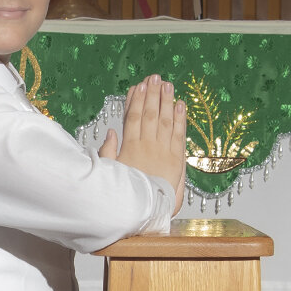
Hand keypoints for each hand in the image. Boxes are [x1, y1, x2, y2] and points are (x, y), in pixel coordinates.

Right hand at [98, 75, 187, 214]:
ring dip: (166, 101)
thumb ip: (109, 152)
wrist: (146, 212)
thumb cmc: (128, 195)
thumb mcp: (111, 173)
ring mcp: (163, 151)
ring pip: (164, 120)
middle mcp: (147, 146)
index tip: (139, 85)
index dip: (136, 100)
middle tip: (155, 77)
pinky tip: (181, 105)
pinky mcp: (177, 159)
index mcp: (130, 147)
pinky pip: (179, 135)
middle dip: (152, 94)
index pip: (133, 117)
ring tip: (167, 84)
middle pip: (150, 114)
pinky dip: (180, 119)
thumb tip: (111, 132)